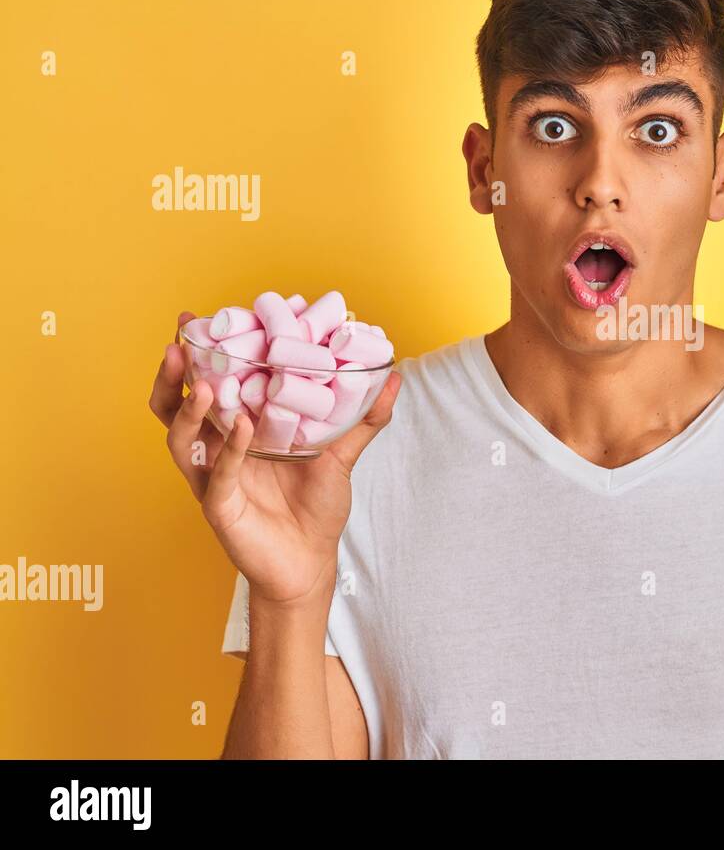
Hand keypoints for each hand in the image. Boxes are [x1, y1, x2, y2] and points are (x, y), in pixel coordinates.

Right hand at [149, 310, 401, 606]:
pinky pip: (216, 474)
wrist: (310, 563)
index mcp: (236, 431)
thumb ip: (364, 418)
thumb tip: (393, 376)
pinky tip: (241, 427)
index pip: (207, 385)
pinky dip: (227, 449)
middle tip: (180, 341)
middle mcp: (216, 449)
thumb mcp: (342, 455)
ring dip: (190, 407)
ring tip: (206, 382)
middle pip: (174, 406)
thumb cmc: (316, 508)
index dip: (196, 354)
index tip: (195, 317)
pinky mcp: (219, 506)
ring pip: (181, 438)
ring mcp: (212, 478)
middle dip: (173, 373)